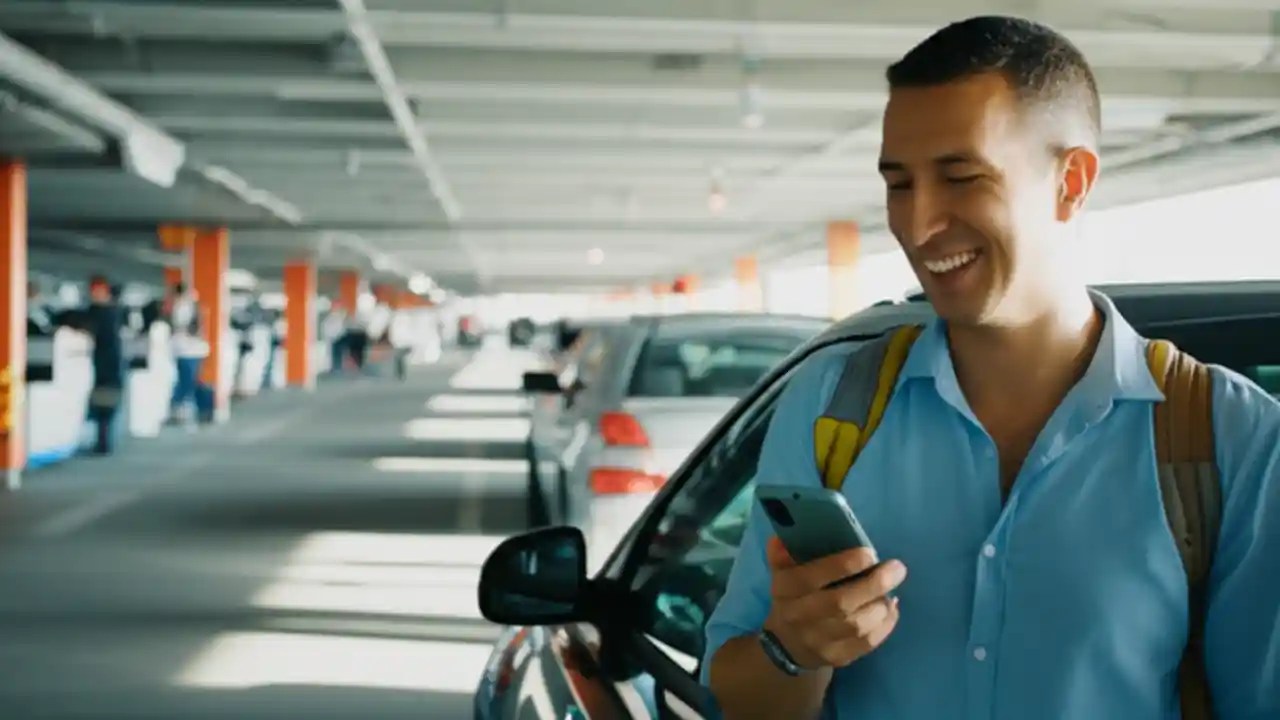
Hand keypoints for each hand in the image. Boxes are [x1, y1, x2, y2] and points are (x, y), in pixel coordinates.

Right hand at [763, 536, 906, 669]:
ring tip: (892, 590)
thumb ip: (783, 554)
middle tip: (897, 568)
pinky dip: (885, 624)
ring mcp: (819, 642)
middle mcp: (800, 617)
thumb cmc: (793, 597)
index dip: (844, 565)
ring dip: (881, 605)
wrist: (788, 645)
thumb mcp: (782, 573)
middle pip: (841, 602)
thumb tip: (784, 536)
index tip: (870, 553)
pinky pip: (867, 643)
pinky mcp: (837, 658)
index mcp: (787, 589)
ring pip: (857, 625)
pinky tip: (891, 608)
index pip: (813, 576)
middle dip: (874, 584)